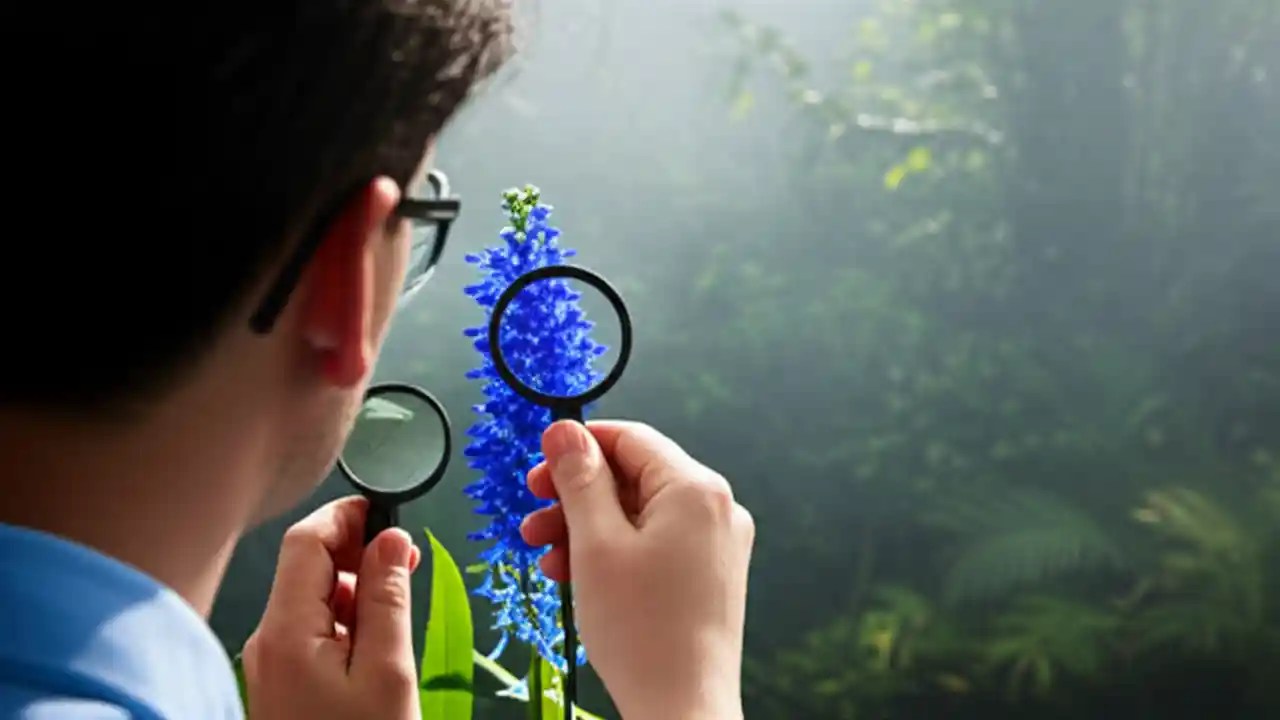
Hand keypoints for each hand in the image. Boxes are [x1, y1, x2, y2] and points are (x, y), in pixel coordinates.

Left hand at [242, 496, 423, 719]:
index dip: (346, 516)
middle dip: (355, 550)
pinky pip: (310, 631)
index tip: (388, 510)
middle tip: (407, 557)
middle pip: (305, 568)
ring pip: (310, 599)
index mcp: (285, 632)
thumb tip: (391, 538)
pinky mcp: (281, 684)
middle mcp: (266, 642)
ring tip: (399, 601)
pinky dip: (345, 619)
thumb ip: (388, 598)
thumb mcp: (388, 671)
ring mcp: (269, 665)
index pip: (305, 543)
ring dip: (354, 587)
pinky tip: (376, 638)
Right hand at [521, 421, 754, 719]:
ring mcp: (716, 545)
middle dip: (576, 496)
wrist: (682, 709)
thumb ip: (579, 480)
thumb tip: (565, 431)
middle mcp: (716, 510)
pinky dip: (612, 552)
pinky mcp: (708, 576)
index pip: (631, 439)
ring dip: (586, 528)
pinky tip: (574, 574)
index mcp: (697, 489)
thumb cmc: (643, 632)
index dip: (580, 446)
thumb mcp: (596, 544)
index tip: (539, 462)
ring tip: (544, 554)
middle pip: (633, 477)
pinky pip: (653, 545)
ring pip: (638, 515)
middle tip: (533, 514)